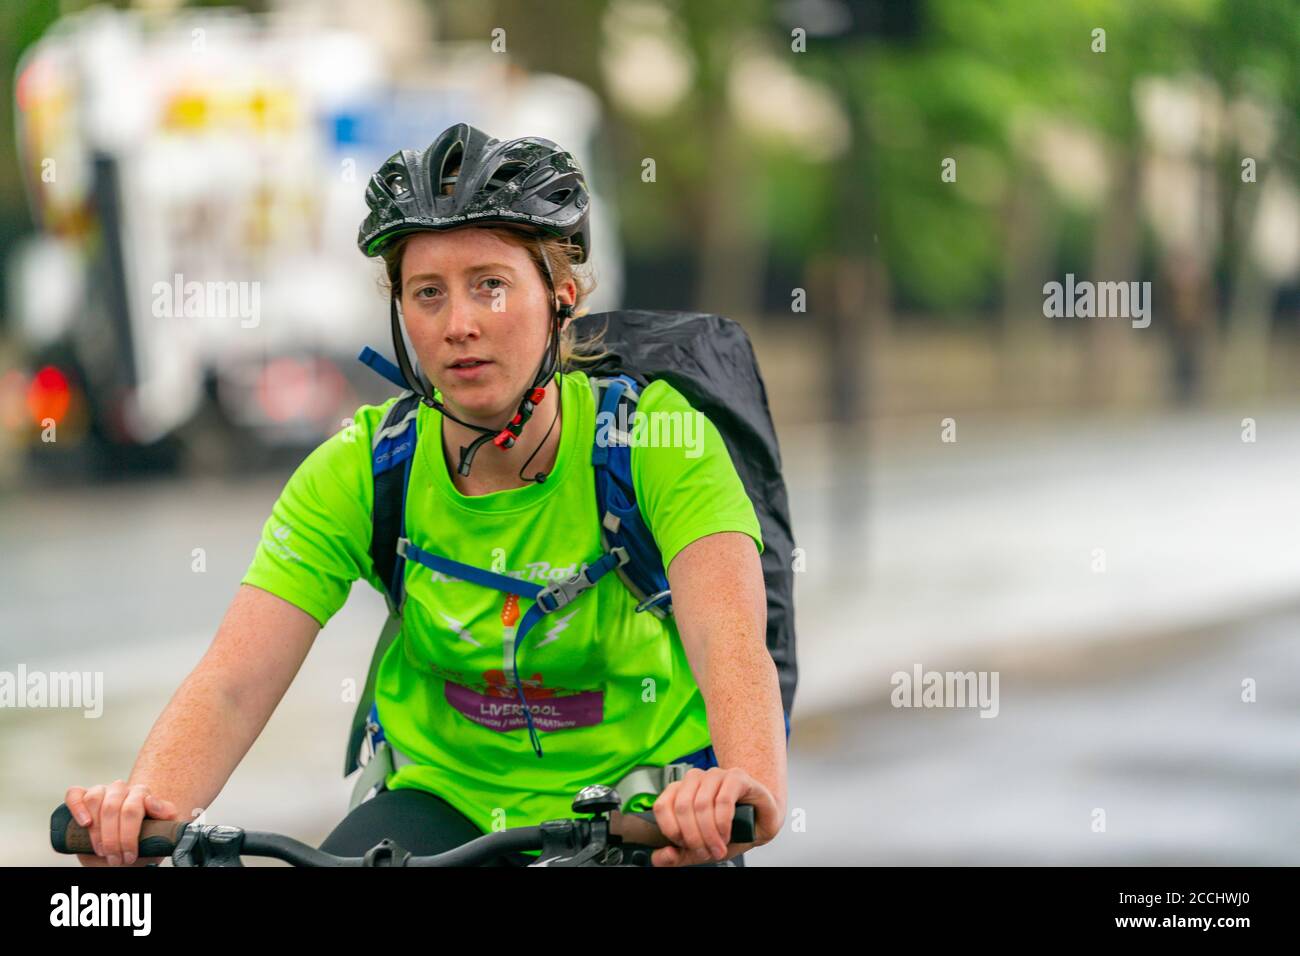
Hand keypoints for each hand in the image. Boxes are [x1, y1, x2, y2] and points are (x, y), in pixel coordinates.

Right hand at [65, 781, 179, 866]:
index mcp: (141, 794)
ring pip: (94, 799)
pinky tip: (84, 823)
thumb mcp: (161, 829)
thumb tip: (150, 801)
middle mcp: (121, 789)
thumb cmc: (145, 839)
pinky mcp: (82, 797)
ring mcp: (101, 792)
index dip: (129, 835)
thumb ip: (165, 813)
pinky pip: (74, 794)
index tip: (130, 856)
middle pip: (112, 807)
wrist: (127, 848)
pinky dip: (76, 807)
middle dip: (112, 839)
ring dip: (95, 830)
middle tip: (115, 860)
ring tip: (101, 851)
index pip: (133, 808)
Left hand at [650, 766, 781, 866]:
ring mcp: (716, 775)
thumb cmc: (729, 829)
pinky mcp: (736, 777)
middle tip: (705, 852)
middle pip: (682, 807)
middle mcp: (695, 779)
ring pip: (702, 803)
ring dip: (709, 833)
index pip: (662, 806)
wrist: (760, 821)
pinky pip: (723, 799)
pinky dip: (723, 823)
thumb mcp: (700, 848)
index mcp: (680, 791)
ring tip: (718, 847)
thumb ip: (677, 855)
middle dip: (693, 837)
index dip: (671, 830)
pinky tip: (726, 834)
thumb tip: (661, 857)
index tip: (684, 846)